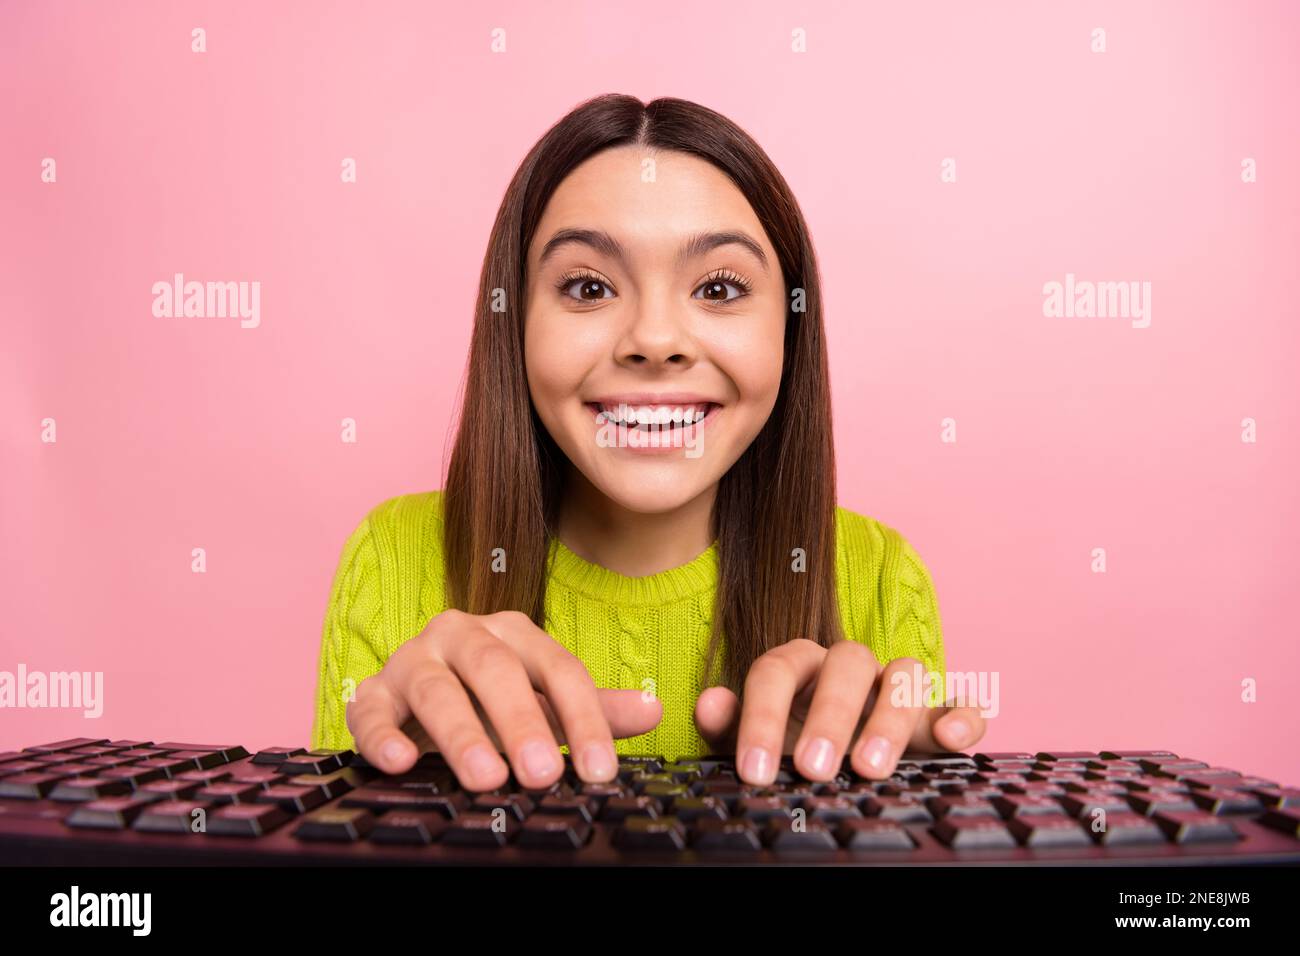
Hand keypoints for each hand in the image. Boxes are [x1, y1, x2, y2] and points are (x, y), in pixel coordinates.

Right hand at [346, 609, 661, 790]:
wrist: (415, 701)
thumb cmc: (489, 703)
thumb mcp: (543, 705)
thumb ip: (593, 710)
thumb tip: (654, 710)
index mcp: (514, 635)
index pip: (558, 670)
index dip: (583, 719)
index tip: (600, 770)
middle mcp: (463, 636)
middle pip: (496, 672)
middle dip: (522, 724)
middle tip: (544, 775)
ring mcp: (413, 660)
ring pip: (436, 690)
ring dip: (461, 734)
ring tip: (487, 778)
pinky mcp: (372, 691)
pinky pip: (370, 710)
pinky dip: (382, 734)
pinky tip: (399, 762)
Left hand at [693, 638, 986, 784]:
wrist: (838, 761)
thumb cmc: (791, 746)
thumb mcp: (759, 740)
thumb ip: (731, 723)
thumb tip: (707, 704)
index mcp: (800, 665)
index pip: (776, 671)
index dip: (762, 717)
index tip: (755, 770)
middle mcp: (849, 667)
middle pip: (845, 663)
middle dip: (830, 714)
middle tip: (814, 768)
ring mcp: (895, 686)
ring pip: (903, 674)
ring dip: (888, 718)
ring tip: (871, 769)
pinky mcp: (936, 714)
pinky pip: (958, 701)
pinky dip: (960, 714)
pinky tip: (950, 740)